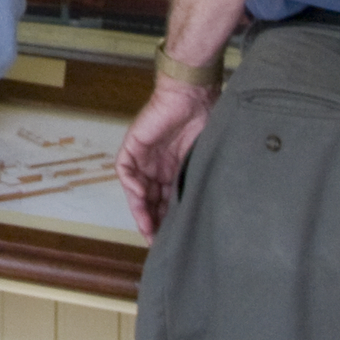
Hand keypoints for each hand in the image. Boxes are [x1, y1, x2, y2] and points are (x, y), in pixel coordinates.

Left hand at [116, 80, 218, 238]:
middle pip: (151, 201)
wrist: (193, 95)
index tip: (174, 241)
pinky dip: (131, 186)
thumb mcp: (207, 160)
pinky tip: (141, 199)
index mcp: (176, 171)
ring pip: (137, 190)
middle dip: (155, 222)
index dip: (170, 221)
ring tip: (149, 230)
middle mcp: (158, 168)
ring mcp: (145, 157)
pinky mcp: (133, 146)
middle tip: (160, 243)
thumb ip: (203, 181)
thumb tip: (214, 209)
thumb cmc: (207, 122)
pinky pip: (125, 170)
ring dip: (141, 210)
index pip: (169, 202)